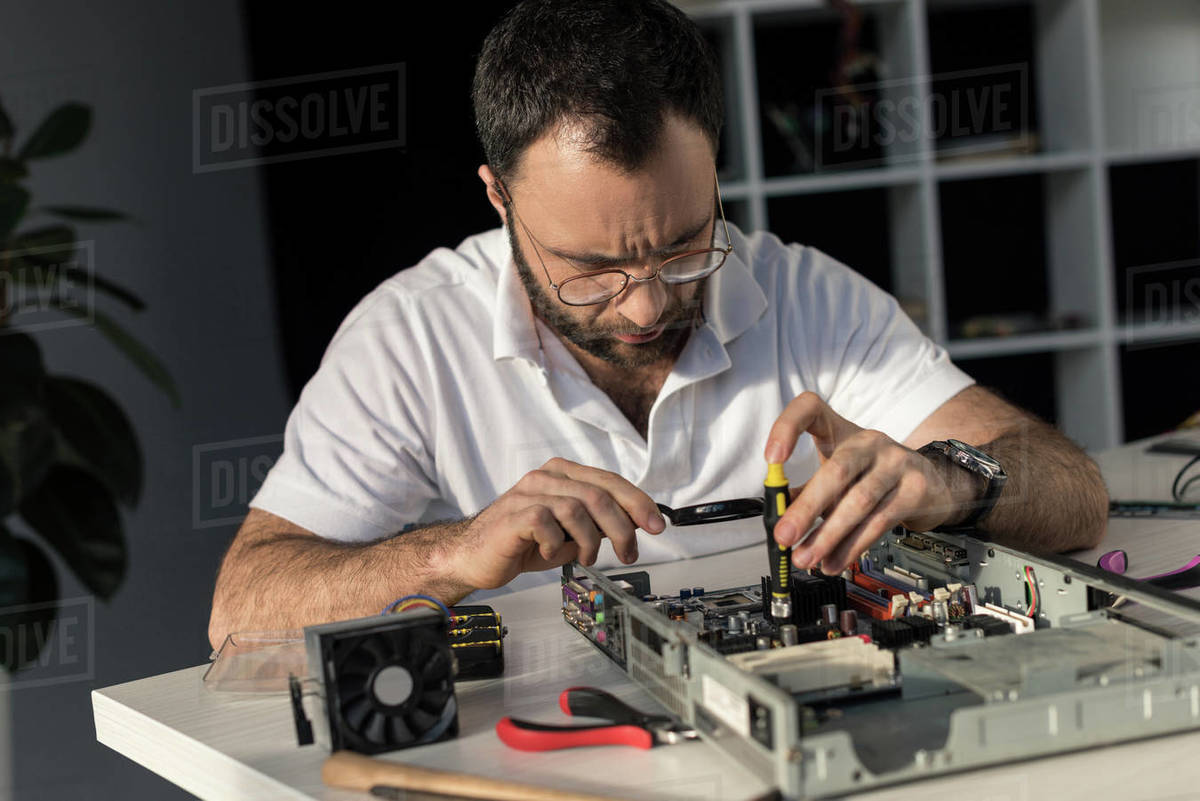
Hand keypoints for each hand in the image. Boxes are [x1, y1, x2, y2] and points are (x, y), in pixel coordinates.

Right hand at [450, 457, 665, 590]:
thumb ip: (598, 522)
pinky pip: (549, 525)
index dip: (638, 502)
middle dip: (623, 527)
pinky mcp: (514, 513)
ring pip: (579, 508)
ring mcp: (528, 492)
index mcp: (562, 473)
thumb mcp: (569, 532)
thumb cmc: (522, 543)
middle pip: (599, 494)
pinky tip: (549, 554)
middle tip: (630, 552)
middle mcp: (546, 476)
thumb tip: (637, 524)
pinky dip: (557, 546)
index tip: (657, 524)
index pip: (610, 481)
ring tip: (585, 558)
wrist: (474, 556)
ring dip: (590, 541)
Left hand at [764, 392, 956, 573]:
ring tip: (806, 558)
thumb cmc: (872, 474)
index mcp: (840, 430)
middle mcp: (869, 441)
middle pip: (836, 471)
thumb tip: (777, 515)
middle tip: (785, 536)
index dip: (787, 428)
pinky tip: (834, 561)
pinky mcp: (915, 489)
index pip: (810, 409)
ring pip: (858, 502)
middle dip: (806, 509)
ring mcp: (896, 462)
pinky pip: (879, 522)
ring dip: (828, 536)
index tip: (772, 459)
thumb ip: (807, 490)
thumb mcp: (838, 473)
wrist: (932, 481)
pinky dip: (852, 546)